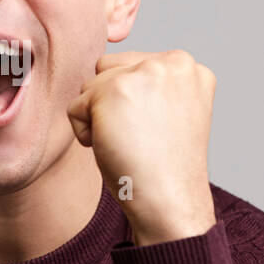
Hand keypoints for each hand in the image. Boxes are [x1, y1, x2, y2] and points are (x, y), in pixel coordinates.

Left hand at [66, 50, 216, 244]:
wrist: (171, 201)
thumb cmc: (166, 166)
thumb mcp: (171, 110)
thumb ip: (150, 82)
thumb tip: (104, 68)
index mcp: (188, 66)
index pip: (133, 65)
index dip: (131, 103)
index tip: (153, 130)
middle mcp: (171, 62)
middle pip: (109, 69)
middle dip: (111, 104)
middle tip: (140, 138)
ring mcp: (143, 72)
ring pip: (90, 86)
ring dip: (98, 117)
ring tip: (129, 143)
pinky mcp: (113, 90)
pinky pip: (75, 107)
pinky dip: (85, 133)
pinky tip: (115, 149)